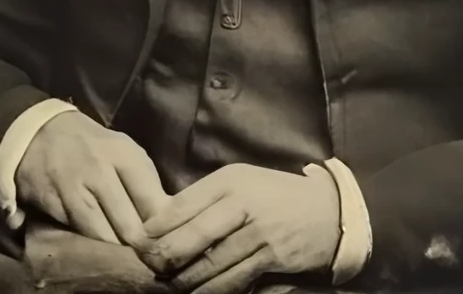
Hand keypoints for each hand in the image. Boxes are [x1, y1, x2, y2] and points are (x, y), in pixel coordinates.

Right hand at [15, 111, 169, 247]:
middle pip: (129, 226)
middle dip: (139, 244)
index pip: (153, 202)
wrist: (43, 133)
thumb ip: (144, 182)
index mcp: (125, 155)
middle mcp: (100, 170)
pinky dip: (91, 243)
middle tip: (145, 252)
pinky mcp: (53, 204)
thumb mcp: (125, 152)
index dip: (161, 228)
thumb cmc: (95, 147)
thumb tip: (165, 220)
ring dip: (115, 248)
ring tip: (123, 250)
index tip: (165, 238)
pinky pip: (79, 234)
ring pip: (103, 236)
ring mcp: (74, 188)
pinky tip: (98, 243)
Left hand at [137, 163, 340, 293]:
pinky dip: (212, 291)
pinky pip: (233, 280)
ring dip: (184, 281)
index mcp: (230, 180)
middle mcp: (243, 203)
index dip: (156, 227)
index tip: (137, 242)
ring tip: (169, 285)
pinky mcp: (271, 257)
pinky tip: (199, 293)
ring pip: (210, 265)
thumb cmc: (273, 195)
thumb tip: (163, 220)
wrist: (325, 211)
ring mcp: (258, 232)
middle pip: (192, 236)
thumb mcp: (240, 182)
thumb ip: (206, 198)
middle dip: (164, 258)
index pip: (183, 204)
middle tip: (148, 269)